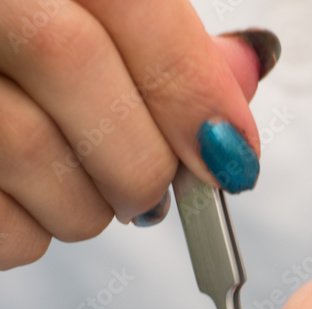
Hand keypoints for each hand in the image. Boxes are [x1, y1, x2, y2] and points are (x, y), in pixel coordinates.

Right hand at [0, 1, 279, 267]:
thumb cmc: (16, 47)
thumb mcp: (78, 8)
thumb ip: (154, 35)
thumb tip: (242, 72)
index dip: (190, 88)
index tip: (231, 157)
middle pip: (70, 63)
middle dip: (139, 155)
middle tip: (150, 188)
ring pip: (32, 153)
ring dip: (86, 205)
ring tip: (80, 190)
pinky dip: (31, 235)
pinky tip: (25, 202)